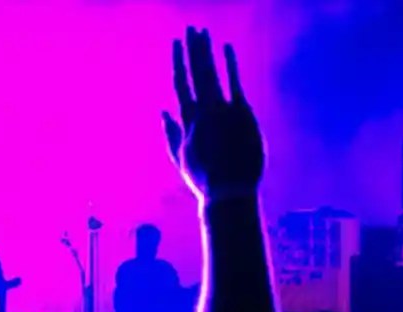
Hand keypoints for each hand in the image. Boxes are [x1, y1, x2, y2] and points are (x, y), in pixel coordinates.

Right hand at [162, 28, 262, 201]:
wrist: (229, 191)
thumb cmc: (204, 179)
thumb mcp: (180, 157)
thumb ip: (170, 132)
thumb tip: (161, 111)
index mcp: (187, 121)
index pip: (181, 84)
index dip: (179, 61)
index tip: (177, 43)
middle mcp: (202, 112)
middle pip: (194, 74)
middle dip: (192, 50)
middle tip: (189, 29)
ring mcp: (221, 110)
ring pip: (210, 74)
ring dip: (205, 51)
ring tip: (201, 32)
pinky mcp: (241, 113)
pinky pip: (234, 83)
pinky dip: (230, 65)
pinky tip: (227, 48)